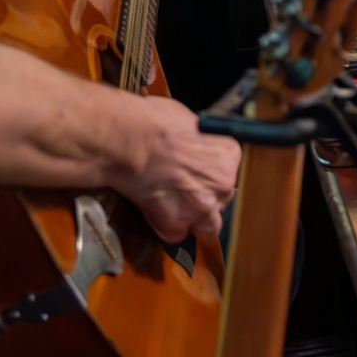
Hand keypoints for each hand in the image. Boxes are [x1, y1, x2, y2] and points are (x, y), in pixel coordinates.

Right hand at [109, 95, 241, 242]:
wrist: (127, 142)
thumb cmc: (153, 122)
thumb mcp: (189, 122)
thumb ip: (201, 142)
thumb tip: (195, 145)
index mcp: (229, 155)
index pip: (228, 172)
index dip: (209, 175)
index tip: (195, 172)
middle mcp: (223, 184)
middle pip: (221, 199)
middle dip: (204, 197)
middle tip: (182, 190)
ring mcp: (202, 207)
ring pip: (208, 226)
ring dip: (194, 219)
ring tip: (174, 208)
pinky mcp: (176, 224)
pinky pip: (178, 234)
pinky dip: (167, 227)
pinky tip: (156, 212)